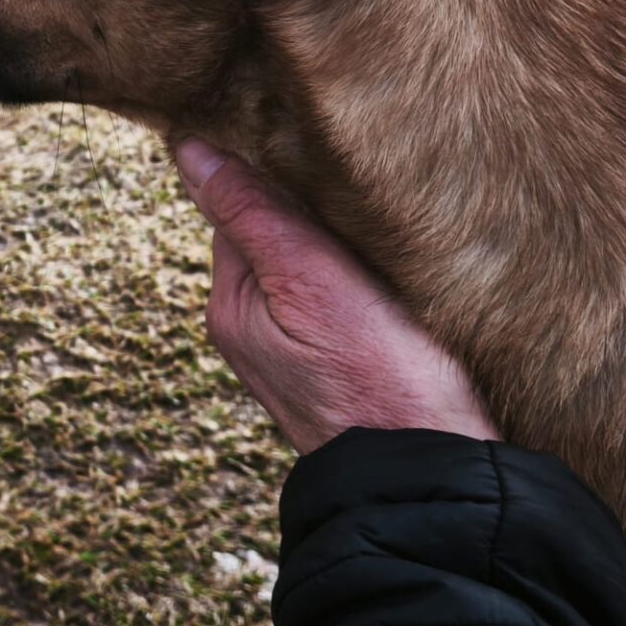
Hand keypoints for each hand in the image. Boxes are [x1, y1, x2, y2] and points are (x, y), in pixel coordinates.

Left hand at [174, 137, 498, 453]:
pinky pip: (343, 297)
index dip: (277, 171)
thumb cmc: (375, 377)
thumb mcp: (307, 277)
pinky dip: (364, 273)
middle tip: (363, 189)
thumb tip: (187, 149)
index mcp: (231, 303)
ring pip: (312, 263)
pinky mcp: (347, 362)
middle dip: (310, 207)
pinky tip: (395, 272)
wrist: (437, 476)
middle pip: (274, 232)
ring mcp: (300, 348)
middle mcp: (254, 326)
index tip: (321, 152)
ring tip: (384, 228)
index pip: (238, 205)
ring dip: (341, 239)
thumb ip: (249, 212)